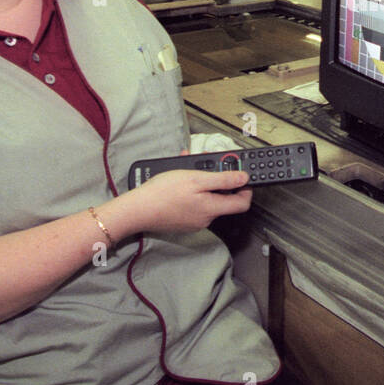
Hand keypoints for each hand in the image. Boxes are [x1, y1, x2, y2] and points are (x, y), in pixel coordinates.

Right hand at [113, 168, 251, 235]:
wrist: (136, 209)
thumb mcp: (197, 179)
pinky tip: (177, 177)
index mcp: (212, 209)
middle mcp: (205, 219)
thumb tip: (244, 179)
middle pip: (222, 198)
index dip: (246, 188)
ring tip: (187, 166)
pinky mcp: (180, 220)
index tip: (241, 175)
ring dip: (200, 180)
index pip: (242, 203)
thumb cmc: (164, 193)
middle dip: (216, 178)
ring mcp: (192, 221)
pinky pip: (192, 202)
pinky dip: (189, 189)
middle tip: (208, 163)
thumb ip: (223, 179)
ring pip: (205, 198)